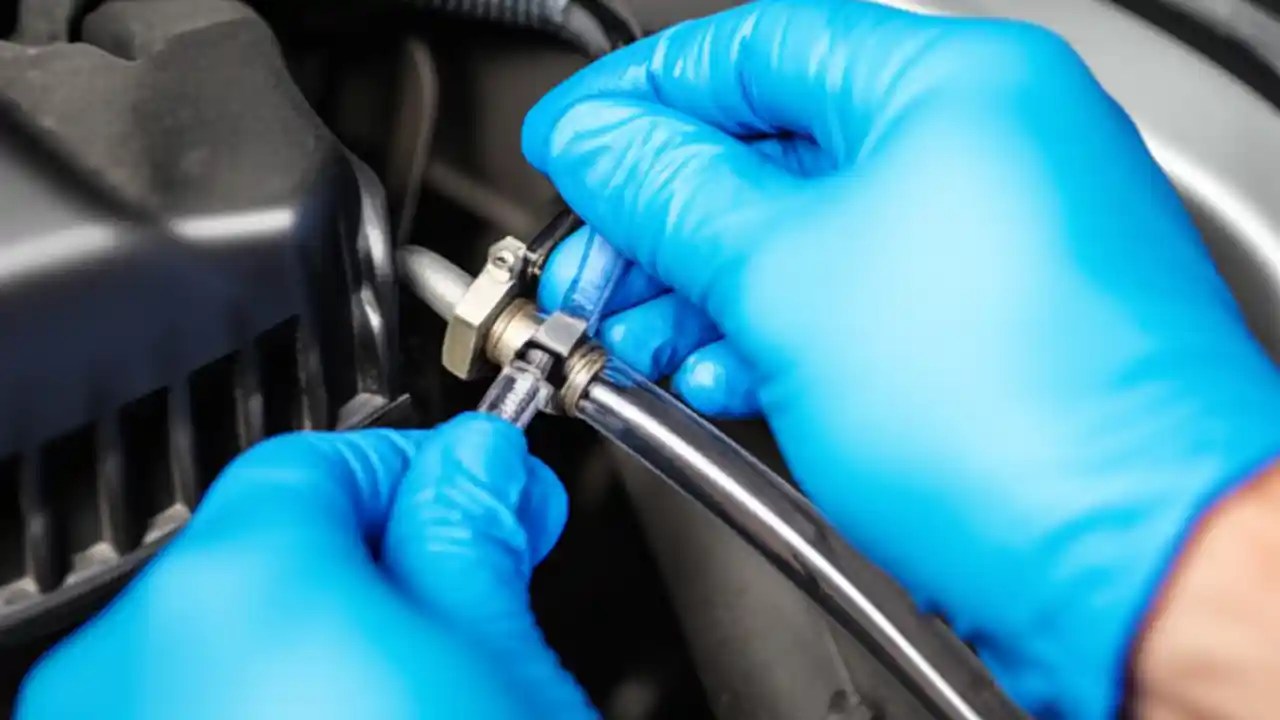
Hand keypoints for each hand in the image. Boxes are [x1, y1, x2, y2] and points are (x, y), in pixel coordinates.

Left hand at [16, 414, 594, 719]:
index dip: (422, 469)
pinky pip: (186, 707)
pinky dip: (261, 702)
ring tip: (418, 687)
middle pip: (265, 548)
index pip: (322, 461)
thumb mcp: (505, 668)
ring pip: (225, 639)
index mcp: (238, 588)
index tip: (488, 493)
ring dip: (320, 636)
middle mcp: (129, 663)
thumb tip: (477, 464)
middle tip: (476, 590)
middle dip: (377, 556)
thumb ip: (476, 535)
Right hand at [523, 1, 1279, 715]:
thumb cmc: (1014, 416)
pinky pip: (850, 300)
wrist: (1132, 565)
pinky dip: (771, 330)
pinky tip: (717, 371)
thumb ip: (669, 193)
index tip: (571, 140)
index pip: (755, 46)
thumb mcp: (782, 275)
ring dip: (703, 285)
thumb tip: (599, 143)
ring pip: (806, 234)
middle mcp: (985, 146)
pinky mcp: (981, 328)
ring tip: (633, 335)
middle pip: (775, 147)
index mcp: (952, 85)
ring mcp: (988, 241)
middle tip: (590, 263)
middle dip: (660, 214)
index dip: (640, 95)